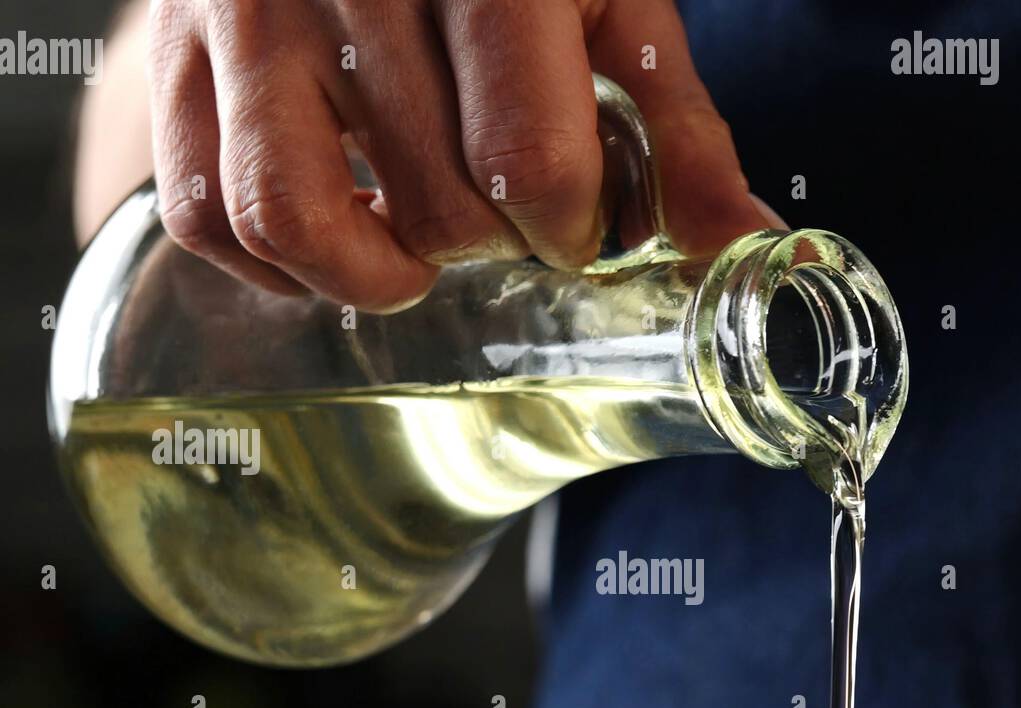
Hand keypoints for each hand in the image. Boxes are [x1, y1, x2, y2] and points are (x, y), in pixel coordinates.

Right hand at [147, 0, 773, 310]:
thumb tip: (745, 247)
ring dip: (375, 275)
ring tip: (418, 258)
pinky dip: (274, 265)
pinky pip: (206, 211)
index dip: (567, 227)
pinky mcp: (182, 56)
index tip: (574, 220)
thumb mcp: (616, 6)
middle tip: (504, 215)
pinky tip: (338, 242)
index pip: (528, 164)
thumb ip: (681, 132)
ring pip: (293, 216)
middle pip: (432, 206)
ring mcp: (248, 15)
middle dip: (489, 243)